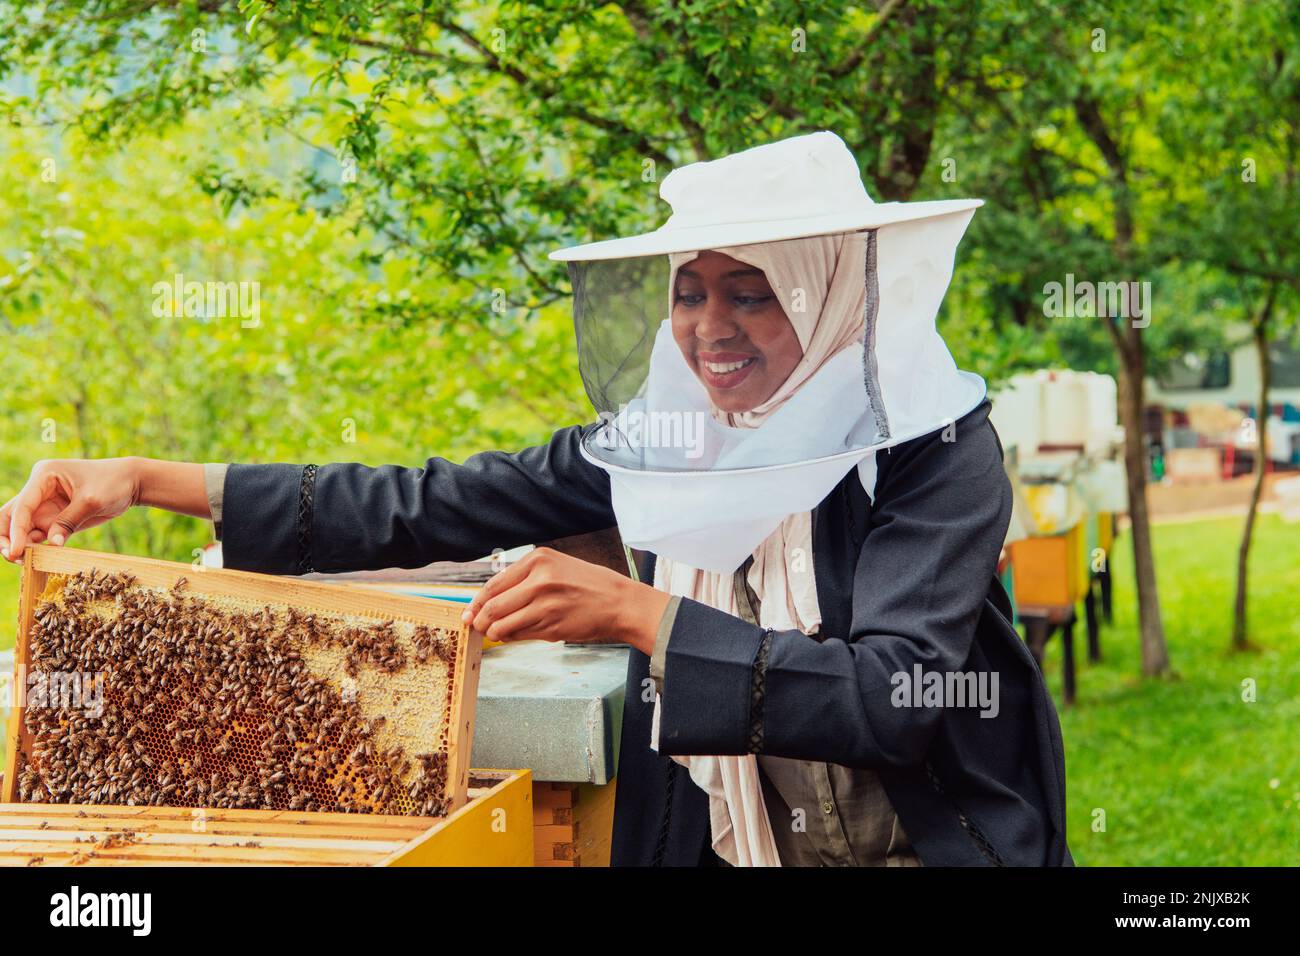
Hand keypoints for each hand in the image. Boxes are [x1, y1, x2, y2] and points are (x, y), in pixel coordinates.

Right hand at [0, 458, 142, 561]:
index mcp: (44, 475)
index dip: (16, 530)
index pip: (23, 506)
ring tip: (23, 562)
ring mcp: (45, 505)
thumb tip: (52, 544)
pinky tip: (35, 559)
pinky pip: (38, 534)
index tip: (16, 551)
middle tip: (12, 557)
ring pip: (21, 527)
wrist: (131, 482)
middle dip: (7, 536)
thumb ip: (69, 521)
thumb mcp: (92, 501)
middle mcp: (38, 490)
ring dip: (19, 544)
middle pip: (11, 515)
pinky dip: (34, 546)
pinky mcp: (54, 518)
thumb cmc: (112, 483)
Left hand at [461, 547, 670, 655]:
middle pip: (494, 605)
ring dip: (492, 632)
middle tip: (474, 626)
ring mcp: (545, 605)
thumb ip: (526, 578)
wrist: (620, 603)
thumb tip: (493, 597)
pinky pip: (520, 635)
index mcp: (539, 560)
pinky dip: (510, 637)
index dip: (476, 602)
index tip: (469, 611)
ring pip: (503, 624)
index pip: (494, 584)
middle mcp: (540, 580)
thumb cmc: (589, 584)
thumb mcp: (557, 567)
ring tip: (492, 632)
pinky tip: (511, 635)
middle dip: (479, 619)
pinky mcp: (551, 626)